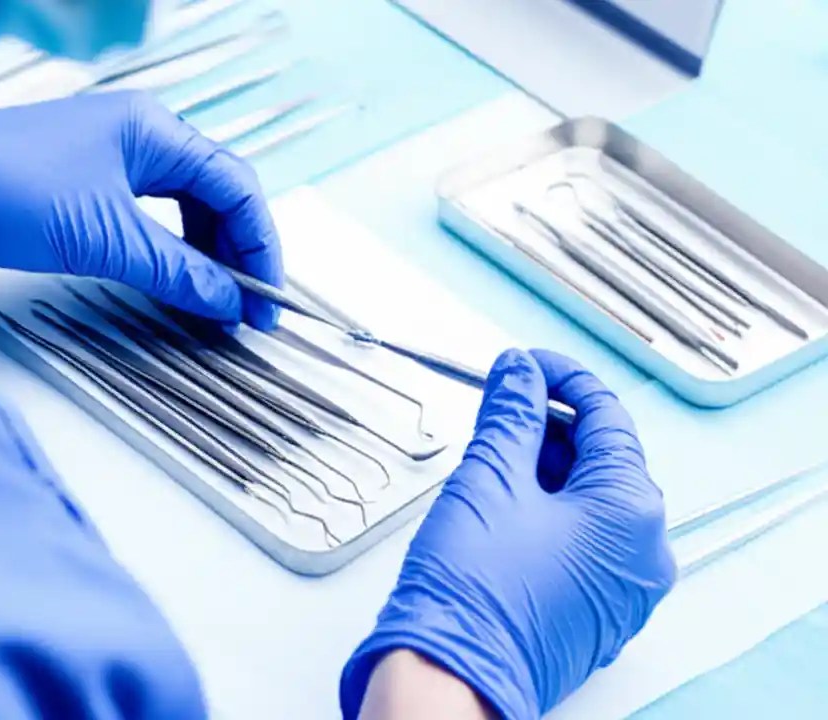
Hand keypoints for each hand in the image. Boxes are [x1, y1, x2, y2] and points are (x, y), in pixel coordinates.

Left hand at [0, 92, 281, 328]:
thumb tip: (226, 300)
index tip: (266, 299)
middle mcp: (137, 138)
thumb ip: (176, 271)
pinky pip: (145, 223)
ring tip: (214, 305)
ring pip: (180, 211)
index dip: (259, 246)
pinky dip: (166, 256)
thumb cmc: (1, 190)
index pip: (236, 185)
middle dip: (236, 253)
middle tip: (246, 309)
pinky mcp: (79, 192)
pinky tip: (172, 285)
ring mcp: (107, 163)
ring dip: (203, 257)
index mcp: (153, 129)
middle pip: (214, 197)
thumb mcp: (105, 238)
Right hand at [341, 349, 675, 719]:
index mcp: (632, 511)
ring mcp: (622, 589)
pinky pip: (582, 542)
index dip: (560, 378)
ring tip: (490, 455)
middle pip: (602, 459)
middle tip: (499, 405)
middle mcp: (643, 552)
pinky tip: (501, 500)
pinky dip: (547, 511)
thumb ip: (511, 414)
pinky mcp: (595, 611)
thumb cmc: (473, 594)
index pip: (606, 417)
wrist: (452, 678)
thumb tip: (520, 375)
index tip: (525, 365)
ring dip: (543, 468)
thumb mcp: (488, 478)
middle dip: (548, 425)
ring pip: (590, 502)